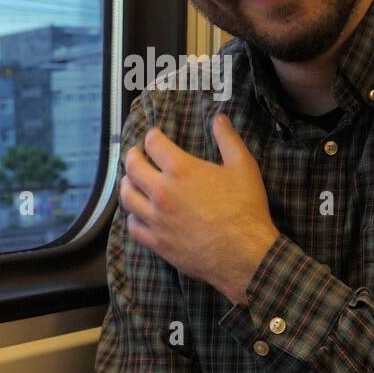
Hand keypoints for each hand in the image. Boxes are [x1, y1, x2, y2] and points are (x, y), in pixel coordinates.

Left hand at [120, 113, 279, 304]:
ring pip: (127, 196)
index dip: (152, 136)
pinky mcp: (157, 242)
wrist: (244, 254)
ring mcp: (157, 219)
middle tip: (136, 154)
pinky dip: (132, 217)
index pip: (153, 144)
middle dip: (133, 156)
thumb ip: (228, 139)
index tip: (154, 136)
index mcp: (181, 170)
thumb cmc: (246, 209)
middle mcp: (162, 192)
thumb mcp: (243, 166)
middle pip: (133, 167)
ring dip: (127, 184)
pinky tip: (138, 213)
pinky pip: (133, 227)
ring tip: (132, 180)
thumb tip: (218, 119)